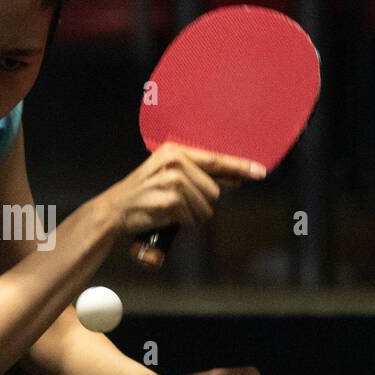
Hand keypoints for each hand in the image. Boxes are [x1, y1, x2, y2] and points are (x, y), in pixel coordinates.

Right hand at [98, 142, 265, 236]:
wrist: (114, 210)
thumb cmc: (145, 195)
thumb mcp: (170, 176)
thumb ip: (201, 175)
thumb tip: (234, 179)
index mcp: (175, 151)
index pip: (216, 159)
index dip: (240, 166)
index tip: (260, 171)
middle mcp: (174, 161)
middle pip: (215, 190)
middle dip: (202, 204)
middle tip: (178, 205)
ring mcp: (172, 180)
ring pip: (206, 206)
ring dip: (192, 215)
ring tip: (171, 211)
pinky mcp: (170, 199)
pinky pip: (193, 218)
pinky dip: (183, 223)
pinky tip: (165, 217)